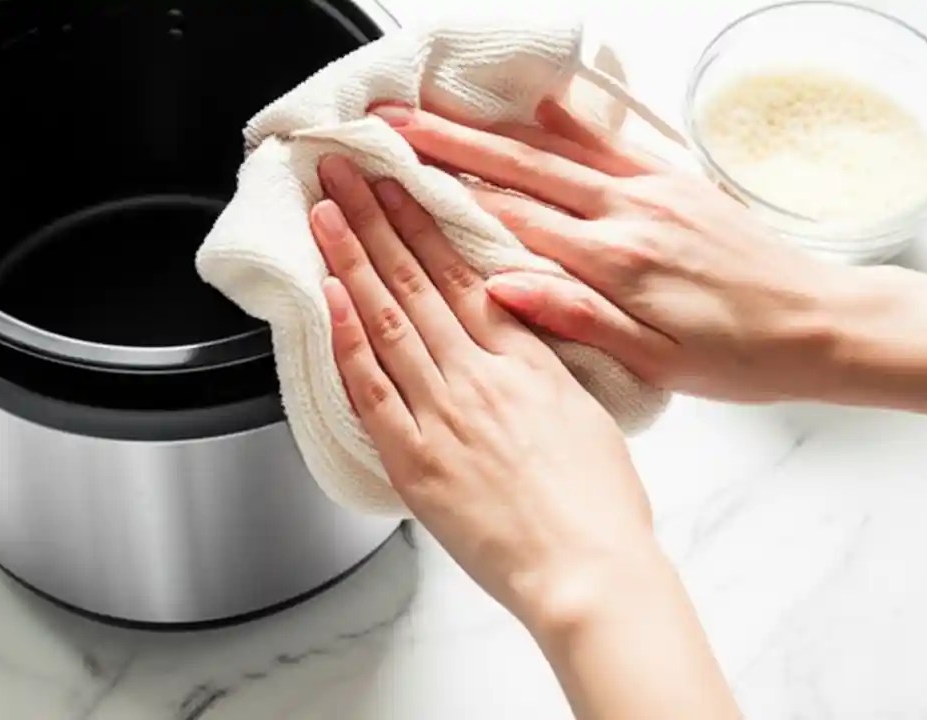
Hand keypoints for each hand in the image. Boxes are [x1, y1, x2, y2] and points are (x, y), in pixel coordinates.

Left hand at [310, 153, 740, 719]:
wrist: (592, 571)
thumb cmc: (601, 506)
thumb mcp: (586, 415)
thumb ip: (542, 370)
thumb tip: (517, 343)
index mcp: (527, 360)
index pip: (463, 272)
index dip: (424, 220)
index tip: (399, 182)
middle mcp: (481, 375)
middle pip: (418, 279)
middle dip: (376, 216)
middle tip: (345, 170)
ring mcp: (444, 414)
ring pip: (389, 318)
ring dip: (353, 258)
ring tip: (325, 211)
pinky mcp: (416, 461)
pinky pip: (373, 388)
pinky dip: (348, 338)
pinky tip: (329, 295)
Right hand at [371, 100, 859, 402]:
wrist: (821, 324)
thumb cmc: (737, 355)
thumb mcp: (655, 359)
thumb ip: (576, 318)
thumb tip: (501, 287)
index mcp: (617, 262)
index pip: (511, 216)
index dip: (446, 192)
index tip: (395, 173)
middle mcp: (630, 212)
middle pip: (522, 167)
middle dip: (451, 142)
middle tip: (394, 124)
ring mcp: (654, 188)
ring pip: (558, 145)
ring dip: (493, 126)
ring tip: (440, 110)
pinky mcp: (676, 180)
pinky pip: (609, 139)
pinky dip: (565, 118)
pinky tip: (534, 103)